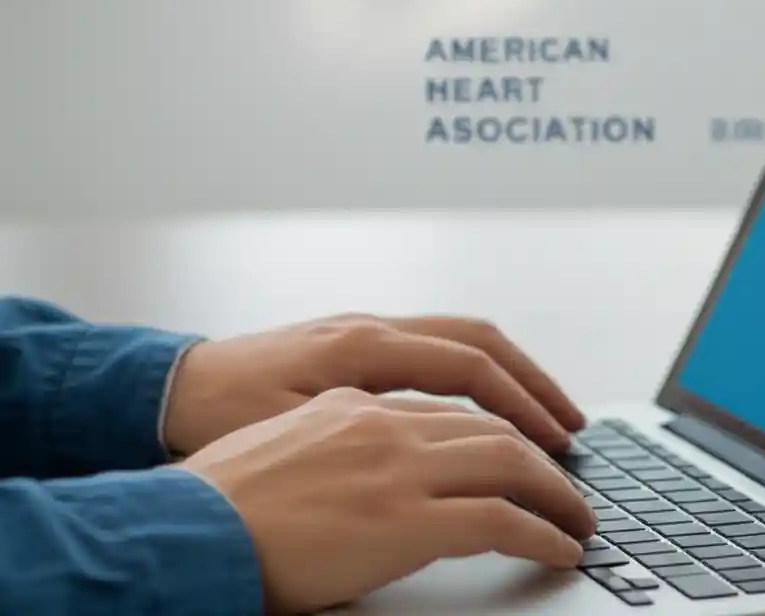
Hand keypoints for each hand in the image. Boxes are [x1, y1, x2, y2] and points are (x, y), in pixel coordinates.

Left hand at [164, 313, 584, 455]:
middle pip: (481, 342)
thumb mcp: (298, 435)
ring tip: (546, 418)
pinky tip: (487, 408)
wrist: (163, 392)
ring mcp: (365, 332)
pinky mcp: (355, 347)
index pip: (471, 367)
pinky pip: (436, 352)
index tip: (556, 445)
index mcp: (363, 345)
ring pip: (462, 340)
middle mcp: (372, 328)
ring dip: (512, 377)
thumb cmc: (218, 419)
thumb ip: (373, 441)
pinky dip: (477, 377)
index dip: (523, 405)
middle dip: (535, 385)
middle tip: (573, 428)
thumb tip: (448, 464)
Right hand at [181, 387, 593, 613]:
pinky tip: (559, 549)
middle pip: (494, 424)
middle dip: (544, 454)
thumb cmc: (213, 501)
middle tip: (571, 482)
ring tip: (578, 518)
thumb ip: (339, 443)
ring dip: (556, 492)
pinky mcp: (405, 521)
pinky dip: (543, 533)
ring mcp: (397, 468)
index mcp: (354, 398)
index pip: (453, 402)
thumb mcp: (282, 445)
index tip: (529, 445)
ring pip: (510, 461)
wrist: (176, 531)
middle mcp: (384, 421)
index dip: (502, 426)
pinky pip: (502, 520)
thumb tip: (371, 472)